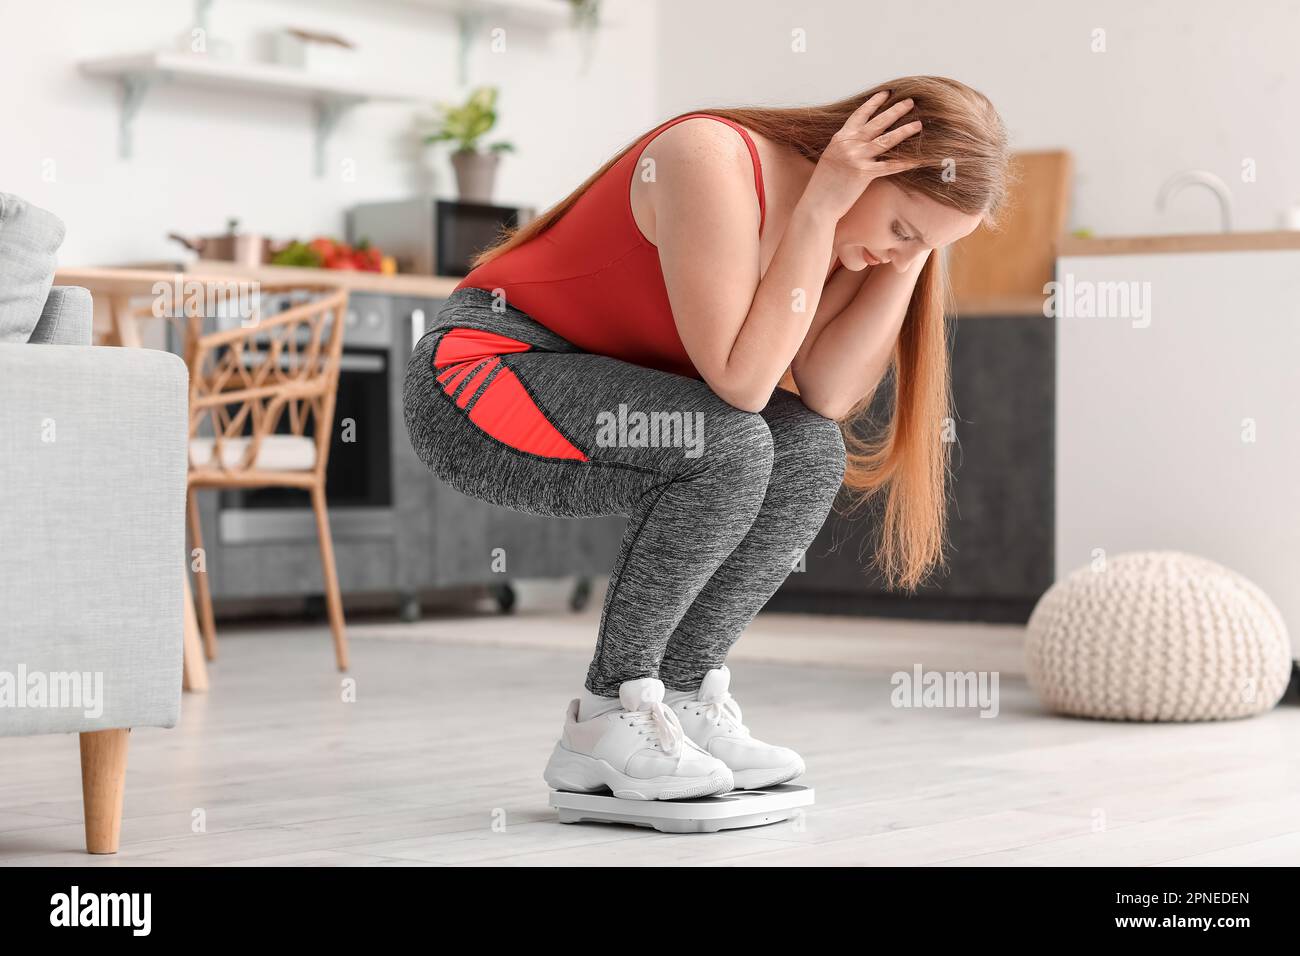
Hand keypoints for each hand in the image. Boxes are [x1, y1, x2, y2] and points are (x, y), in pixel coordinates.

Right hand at [804, 92, 922, 218]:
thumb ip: (845, 146)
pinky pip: (889, 166)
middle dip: (895, 111)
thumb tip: (861, 140)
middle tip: (910, 102)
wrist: (817, 204)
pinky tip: (917, 159)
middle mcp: (849, 144)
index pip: (860, 115)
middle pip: (877, 123)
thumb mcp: (831, 157)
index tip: (886, 93)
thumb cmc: (823, 185)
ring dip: (904, 131)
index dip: (874, 103)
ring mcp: (857, 158)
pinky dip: (904, 163)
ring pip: (886, 140)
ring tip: (918, 124)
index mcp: (840, 138)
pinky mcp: (864, 173)